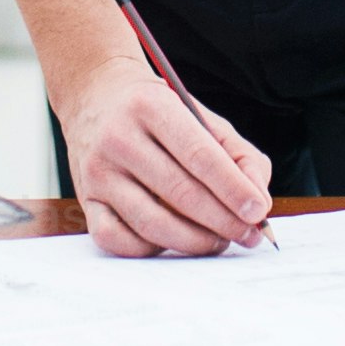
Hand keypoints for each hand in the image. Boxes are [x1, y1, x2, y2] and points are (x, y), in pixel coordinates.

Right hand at [64, 56, 272, 255]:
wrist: (94, 96)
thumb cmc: (157, 112)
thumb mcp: (199, 115)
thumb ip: (238, 154)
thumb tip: (258, 201)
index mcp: (152, 107)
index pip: (199, 155)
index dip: (233, 188)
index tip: (258, 211)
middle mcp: (119, 137)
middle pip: (179, 192)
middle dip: (223, 221)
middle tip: (249, 235)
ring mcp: (98, 171)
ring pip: (152, 223)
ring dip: (195, 241)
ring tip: (219, 241)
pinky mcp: (86, 200)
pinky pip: (117, 240)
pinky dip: (151, 250)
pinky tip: (173, 241)